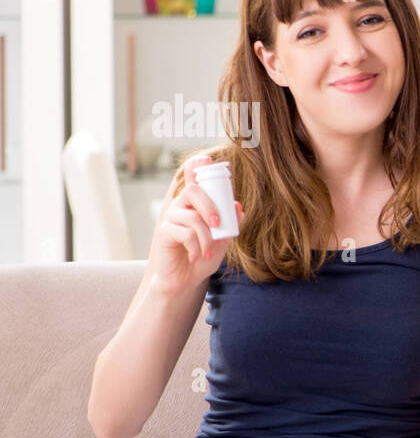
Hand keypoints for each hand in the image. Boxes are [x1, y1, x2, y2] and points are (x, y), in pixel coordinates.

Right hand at [149, 153, 243, 295]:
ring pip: (192, 217)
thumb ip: (231, 223)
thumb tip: (238, 205)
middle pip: (193, 191)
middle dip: (210, 206)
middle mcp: (181, 205)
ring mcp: (171, 217)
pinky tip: (197, 256)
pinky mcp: (164, 231)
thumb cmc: (204, 257)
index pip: (193, 178)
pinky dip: (197, 247)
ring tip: (210, 252)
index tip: (207, 158)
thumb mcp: (223, 240)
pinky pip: (184, 233)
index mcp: (195, 204)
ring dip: (207, 237)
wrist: (186, 280)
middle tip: (219, 225)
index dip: (197, 165)